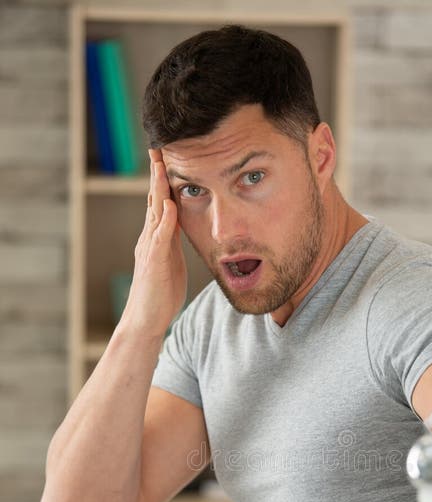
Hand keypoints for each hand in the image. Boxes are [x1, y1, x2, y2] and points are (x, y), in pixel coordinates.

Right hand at [117, 148, 187, 338]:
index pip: (162, 201)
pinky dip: (164, 220)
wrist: (146, 320)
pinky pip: (160, 238)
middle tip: (159, 145)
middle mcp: (150, 237)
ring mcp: (150, 248)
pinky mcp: (153, 262)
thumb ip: (173, 241)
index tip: (169, 154)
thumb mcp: (172, 261)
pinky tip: (170, 204)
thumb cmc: (161, 294)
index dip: (165, 178)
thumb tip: (178, 224)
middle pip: (154, 198)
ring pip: (154, 211)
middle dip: (157, 172)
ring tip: (162, 163)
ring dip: (158, 187)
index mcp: (158, 237)